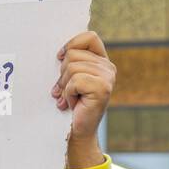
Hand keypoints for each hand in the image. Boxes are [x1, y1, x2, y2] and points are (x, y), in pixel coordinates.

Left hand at [53, 31, 113, 167]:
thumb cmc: (73, 104)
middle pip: (73, 54)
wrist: (79, 130)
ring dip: (65, 86)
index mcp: (102, 61)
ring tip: (70, 98)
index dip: (72, 44)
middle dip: (62, 74)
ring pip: (72, 68)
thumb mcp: (71, 79)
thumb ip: (71, 63)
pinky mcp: (102, 88)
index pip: (89, 37)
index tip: (60, 57)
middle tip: (65, 91)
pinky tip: (73, 104)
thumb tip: (60, 53)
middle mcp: (108, 67)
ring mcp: (107, 77)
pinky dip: (68, 94)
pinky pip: (75, 82)